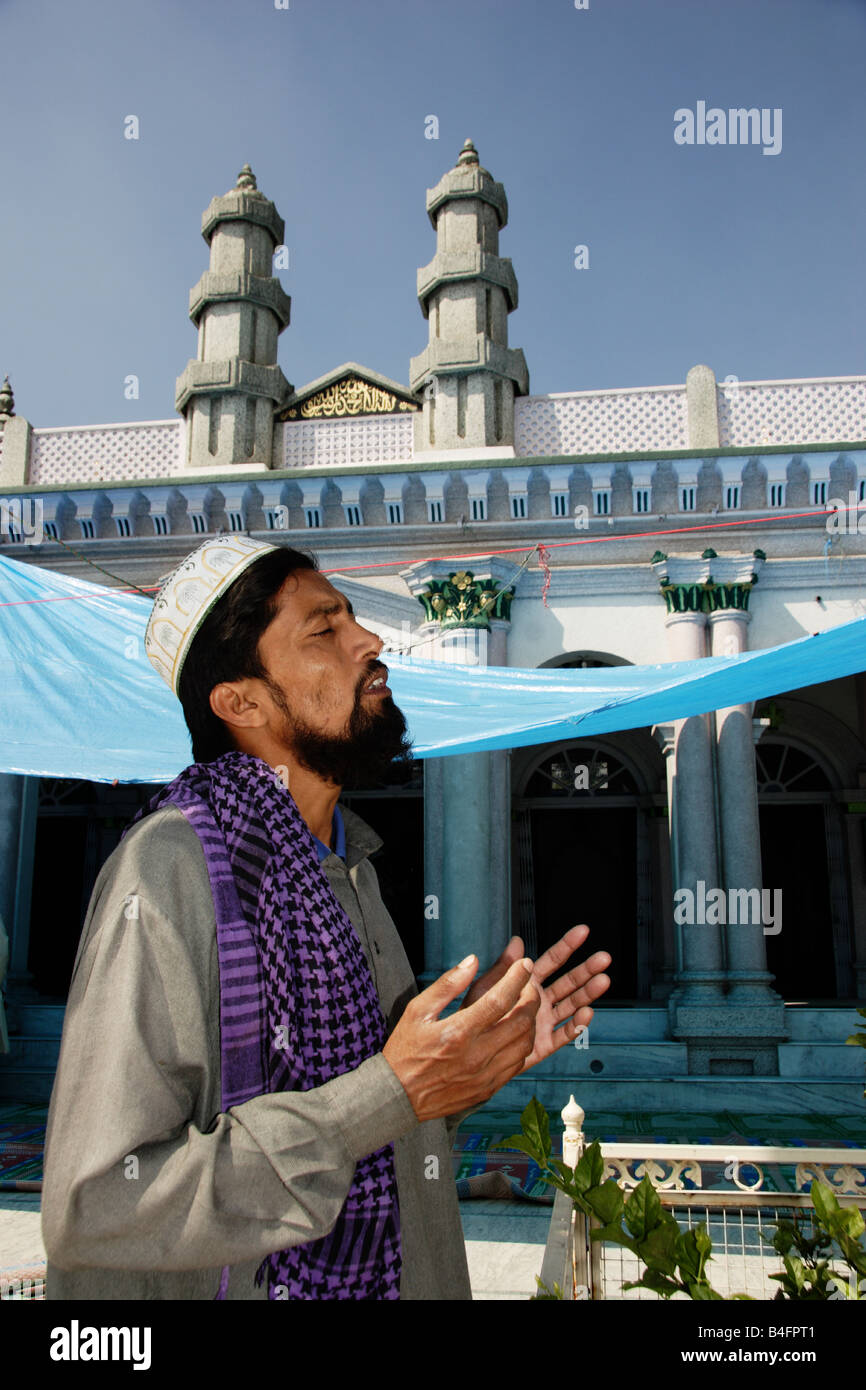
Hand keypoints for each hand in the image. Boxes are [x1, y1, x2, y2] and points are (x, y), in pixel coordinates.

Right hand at [383, 954, 540, 1121]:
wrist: (398, 1096)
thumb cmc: (405, 1050)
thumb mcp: (417, 1011)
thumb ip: (447, 985)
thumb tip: (472, 961)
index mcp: (458, 1032)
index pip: (499, 1000)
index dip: (517, 978)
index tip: (525, 963)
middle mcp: (476, 1056)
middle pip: (521, 1022)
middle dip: (531, 998)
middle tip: (528, 984)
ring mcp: (485, 1076)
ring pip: (525, 1044)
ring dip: (531, 1021)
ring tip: (525, 1006)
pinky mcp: (488, 1089)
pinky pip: (518, 1064)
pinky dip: (523, 1044)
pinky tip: (516, 1032)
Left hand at [461, 926, 610, 1072]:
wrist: (466, 1051)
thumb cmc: (472, 1016)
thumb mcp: (486, 987)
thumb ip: (505, 967)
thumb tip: (517, 940)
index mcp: (527, 983)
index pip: (552, 960)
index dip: (567, 946)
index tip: (583, 931)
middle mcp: (539, 1000)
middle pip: (568, 982)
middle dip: (586, 969)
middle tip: (604, 958)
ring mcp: (543, 1022)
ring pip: (571, 1005)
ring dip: (587, 993)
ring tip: (603, 981)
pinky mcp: (543, 1045)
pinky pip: (563, 1035)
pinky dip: (576, 1026)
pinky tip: (586, 1014)